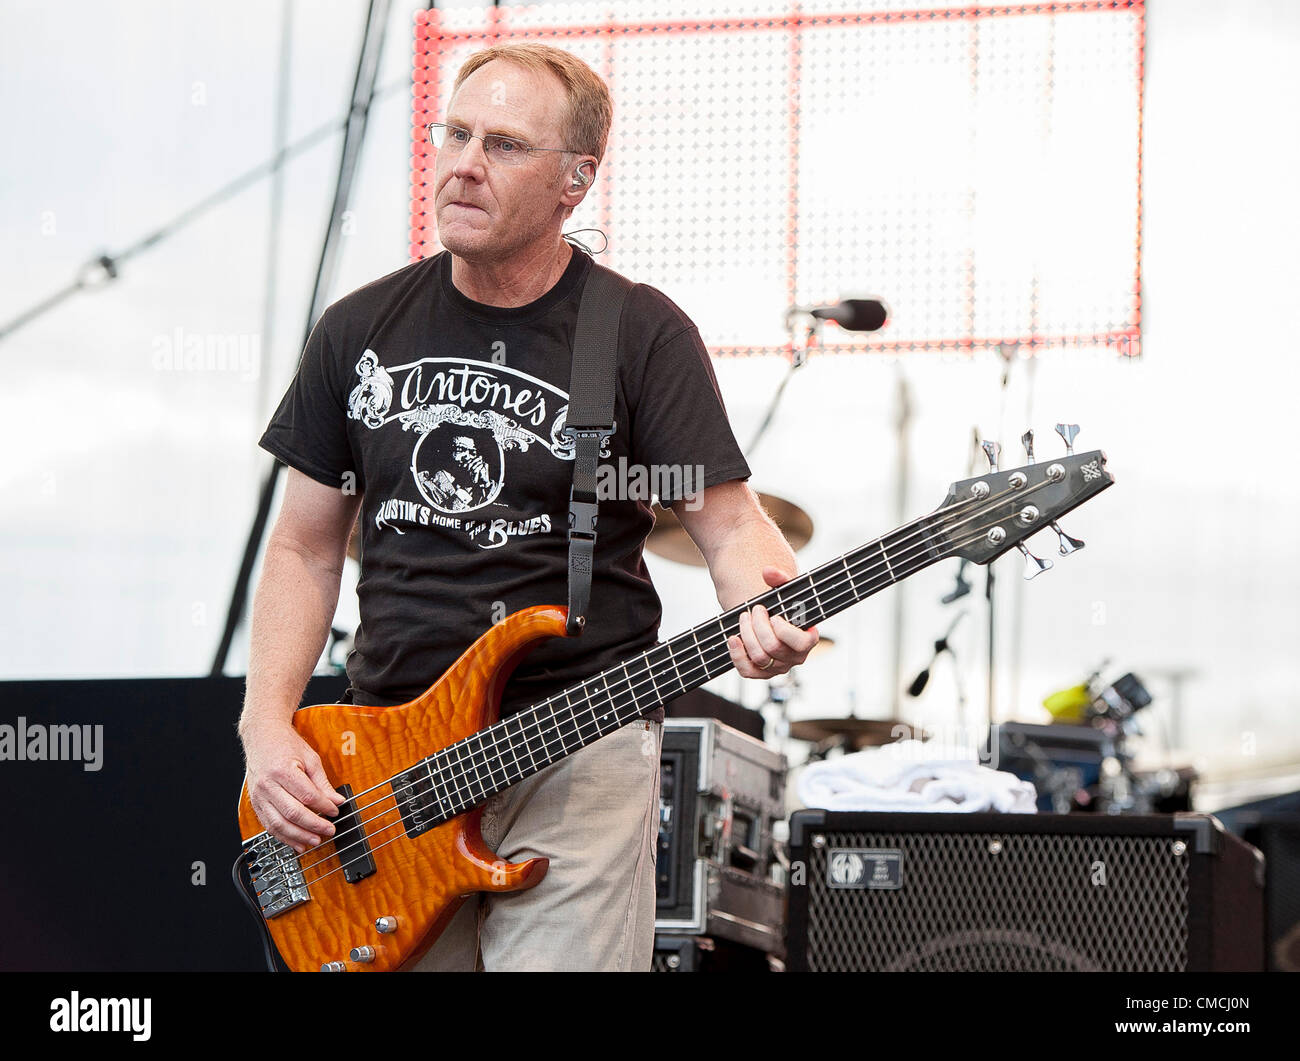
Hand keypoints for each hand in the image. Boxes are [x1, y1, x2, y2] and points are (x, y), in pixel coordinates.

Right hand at [242, 719, 344, 853]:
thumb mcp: (310, 758)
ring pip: (278, 824)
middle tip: (329, 830)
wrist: (261, 736)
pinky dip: (283, 836)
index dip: (324, 806)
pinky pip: (269, 825)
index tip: (335, 811)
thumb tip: (336, 801)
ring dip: (298, 836)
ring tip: (315, 841)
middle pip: (292, 812)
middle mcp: (268, 785)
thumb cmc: (285, 744)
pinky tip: (297, 842)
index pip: (307, 796)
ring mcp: (259, 796)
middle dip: (313, 825)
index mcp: (283, 770)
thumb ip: (322, 783)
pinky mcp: (255, 803)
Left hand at [727, 566, 818, 678]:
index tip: (773, 616)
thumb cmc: (781, 606)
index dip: (784, 630)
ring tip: (744, 617)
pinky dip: (737, 655)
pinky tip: (733, 638)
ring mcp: (778, 667)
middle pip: (774, 647)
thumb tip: (768, 571)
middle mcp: (795, 657)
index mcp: (808, 639)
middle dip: (758, 626)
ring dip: (746, 634)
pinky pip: (748, 672)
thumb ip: (779, 578)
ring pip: (759, 657)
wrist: (770, 619)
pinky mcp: (761, 672)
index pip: (801, 643)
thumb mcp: (783, 591)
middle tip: (755, 610)